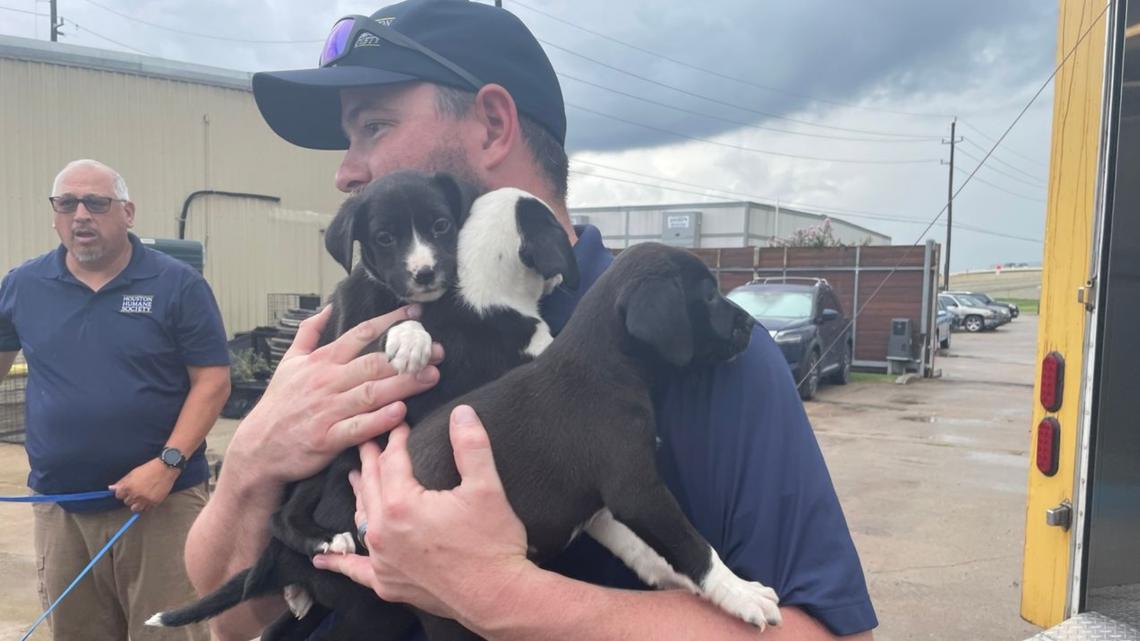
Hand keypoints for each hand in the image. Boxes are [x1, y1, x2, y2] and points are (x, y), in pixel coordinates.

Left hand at [110, 458, 178, 511]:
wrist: (166, 468)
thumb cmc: (149, 469)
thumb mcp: (133, 473)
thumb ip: (122, 482)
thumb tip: (111, 488)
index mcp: (128, 486)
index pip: (118, 496)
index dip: (123, 492)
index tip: (128, 489)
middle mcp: (135, 494)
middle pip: (127, 502)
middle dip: (131, 497)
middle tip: (138, 491)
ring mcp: (145, 499)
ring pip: (135, 508)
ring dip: (137, 504)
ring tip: (142, 497)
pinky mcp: (154, 502)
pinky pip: (146, 509)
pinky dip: (147, 505)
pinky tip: (150, 497)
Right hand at [226, 305, 443, 485]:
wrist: (257, 448)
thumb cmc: (279, 404)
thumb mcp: (288, 363)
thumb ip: (308, 333)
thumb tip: (327, 308)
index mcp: (321, 361)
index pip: (361, 334)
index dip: (390, 322)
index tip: (416, 314)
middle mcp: (327, 382)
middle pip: (374, 363)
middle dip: (408, 355)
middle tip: (436, 351)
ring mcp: (328, 410)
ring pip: (372, 392)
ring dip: (404, 383)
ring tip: (432, 376)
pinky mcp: (328, 438)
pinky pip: (358, 427)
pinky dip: (379, 420)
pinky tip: (401, 412)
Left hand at [313, 405, 531, 624]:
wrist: (497, 596)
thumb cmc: (492, 542)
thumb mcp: (487, 487)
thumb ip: (471, 446)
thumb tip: (462, 411)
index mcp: (402, 504)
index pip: (392, 461)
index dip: (397, 439)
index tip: (401, 424)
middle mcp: (383, 532)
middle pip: (371, 486)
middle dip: (371, 461)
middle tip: (368, 441)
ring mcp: (382, 560)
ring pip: (362, 518)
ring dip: (359, 495)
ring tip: (354, 478)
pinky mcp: (387, 583)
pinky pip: (356, 569)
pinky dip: (339, 561)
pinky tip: (323, 558)